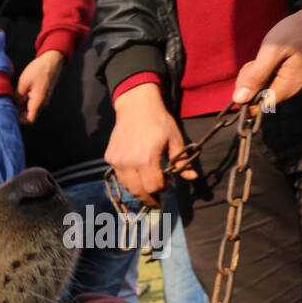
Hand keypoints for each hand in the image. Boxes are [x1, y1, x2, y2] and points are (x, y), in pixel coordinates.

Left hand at [15, 49, 64, 123]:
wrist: (52, 60)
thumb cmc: (39, 70)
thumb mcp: (23, 84)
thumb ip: (17, 98)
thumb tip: (12, 107)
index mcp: (38, 102)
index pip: (29, 120)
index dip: (20, 120)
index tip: (11, 113)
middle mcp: (43, 103)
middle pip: (29, 116)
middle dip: (19, 113)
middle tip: (9, 105)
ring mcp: (43, 99)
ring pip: (30, 109)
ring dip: (22, 107)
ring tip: (13, 99)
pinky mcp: (43, 95)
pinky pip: (33, 103)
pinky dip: (25, 102)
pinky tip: (19, 95)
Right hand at [104, 82, 194, 206]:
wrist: (136, 106)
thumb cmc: (158, 121)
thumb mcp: (175, 139)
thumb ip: (181, 161)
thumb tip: (192, 177)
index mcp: (145, 159)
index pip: (153, 187)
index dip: (162, 189)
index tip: (168, 183)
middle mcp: (128, 163)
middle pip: (138, 191)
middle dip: (149, 196)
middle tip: (158, 196)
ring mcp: (116, 161)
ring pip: (127, 186)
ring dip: (138, 189)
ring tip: (148, 183)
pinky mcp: (110, 158)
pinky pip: (119, 175)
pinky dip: (129, 178)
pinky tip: (138, 171)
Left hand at [233, 9, 301, 107]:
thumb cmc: (294, 32)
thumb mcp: (271, 52)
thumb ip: (255, 76)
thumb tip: (239, 100)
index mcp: (289, 87)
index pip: (258, 107)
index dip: (247, 95)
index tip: (248, 77)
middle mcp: (293, 91)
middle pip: (259, 98)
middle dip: (251, 81)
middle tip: (257, 61)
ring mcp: (293, 85)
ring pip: (262, 90)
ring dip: (257, 75)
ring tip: (266, 57)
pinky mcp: (291, 79)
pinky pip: (270, 82)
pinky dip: (264, 72)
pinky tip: (272, 59)